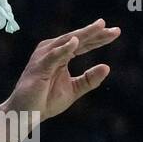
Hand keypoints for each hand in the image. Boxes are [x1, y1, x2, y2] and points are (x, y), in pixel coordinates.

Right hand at [3, 20, 119, 121]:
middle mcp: (52, 51)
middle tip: (113, 29)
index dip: (99, 38)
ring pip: (67, 42)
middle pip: (77, 39)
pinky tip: (76, 42)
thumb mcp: (74, 90)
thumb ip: (89, 79)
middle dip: (95, 33)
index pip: (83, 44)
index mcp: (61, 55)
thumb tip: (107, 67)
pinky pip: (53, 55)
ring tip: (98, 27)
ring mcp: (44, 57)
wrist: (26, 114)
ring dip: (83, 34)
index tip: (116, 32)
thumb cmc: (46, 101)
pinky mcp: (38, 67)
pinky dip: (64, 48)